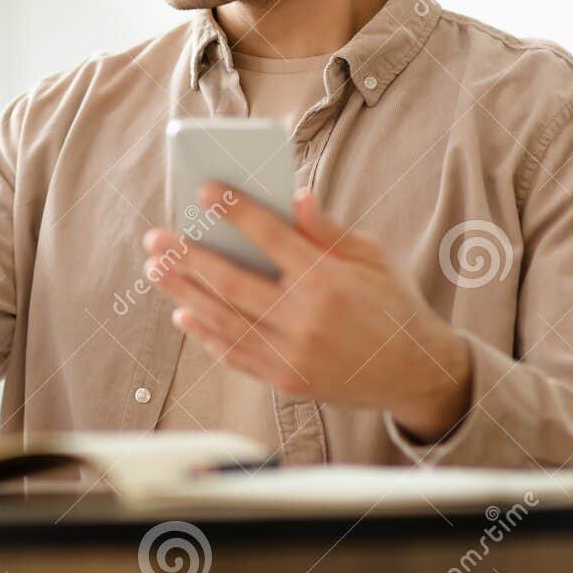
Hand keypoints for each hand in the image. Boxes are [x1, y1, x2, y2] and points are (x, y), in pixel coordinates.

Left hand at [142, 183, 472, 441]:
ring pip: (225, 320)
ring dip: (185, 293)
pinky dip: (206, 334)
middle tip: (156, 238)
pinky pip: (235, 354)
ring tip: (157, 269)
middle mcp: (308, 320)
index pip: (273, 238)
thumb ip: (328, 230)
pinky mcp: (286, 381)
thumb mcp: (371, 259)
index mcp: (331, 282)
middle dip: (188, 258)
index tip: (204, 192)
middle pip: (234, 283)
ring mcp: (294, 355)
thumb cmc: (392, 305)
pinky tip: (184, 311)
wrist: (416, 373)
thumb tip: (296, 194)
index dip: (236, 212)